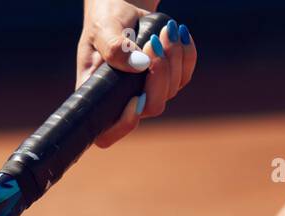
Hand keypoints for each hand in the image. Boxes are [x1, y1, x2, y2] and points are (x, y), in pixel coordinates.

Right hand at [77, 1, 196, 147]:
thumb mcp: (102, 29)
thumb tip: (141, 65)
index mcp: (99, 97)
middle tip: (152, 42)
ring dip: (173, 56)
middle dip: (159, 76)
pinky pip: (185, 74)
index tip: (137, 98)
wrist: (120, 6)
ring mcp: (148, 92)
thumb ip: (115, 48)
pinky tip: (178, 32)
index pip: (108, 134)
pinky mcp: (167, 79)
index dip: (125, 124)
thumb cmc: (103, 19)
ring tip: (164, 28)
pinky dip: (186, 52)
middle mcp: (124, 101)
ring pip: (171, 90)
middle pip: (152, 108)